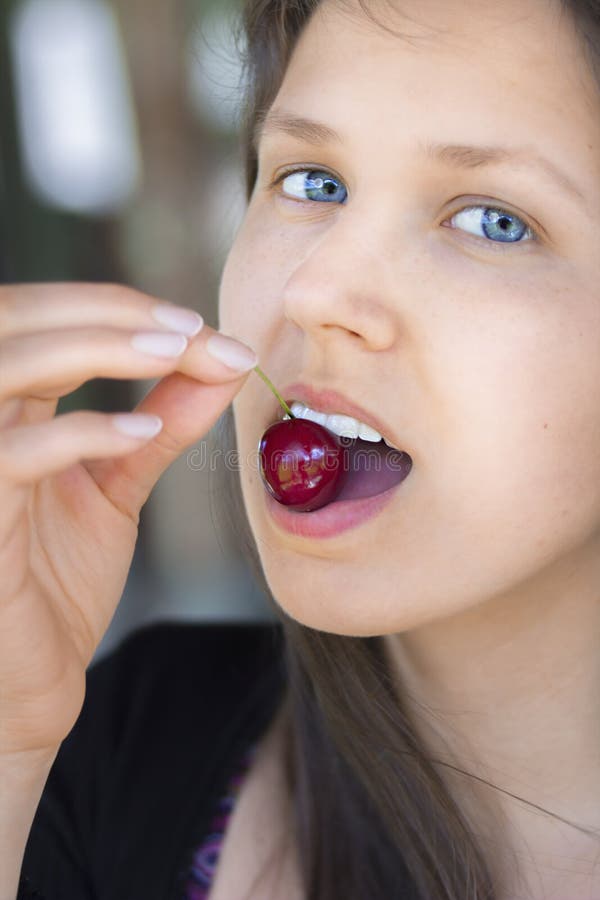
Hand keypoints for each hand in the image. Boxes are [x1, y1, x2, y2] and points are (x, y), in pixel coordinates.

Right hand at [0, 282, 255, 754]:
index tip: (205, 329)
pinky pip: (13, 454)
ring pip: (9, 365)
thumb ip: (164, 420)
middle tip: (194, 330)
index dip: (121, 308)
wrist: (27, 678)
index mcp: (4, 407)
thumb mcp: (117, 482)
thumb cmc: (55, 580)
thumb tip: (225, 360)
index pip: (46, 317)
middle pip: (17, 318)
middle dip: (111, 311)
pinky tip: (141, 433)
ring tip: (176, 353)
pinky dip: (82, 431)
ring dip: (98, 347)